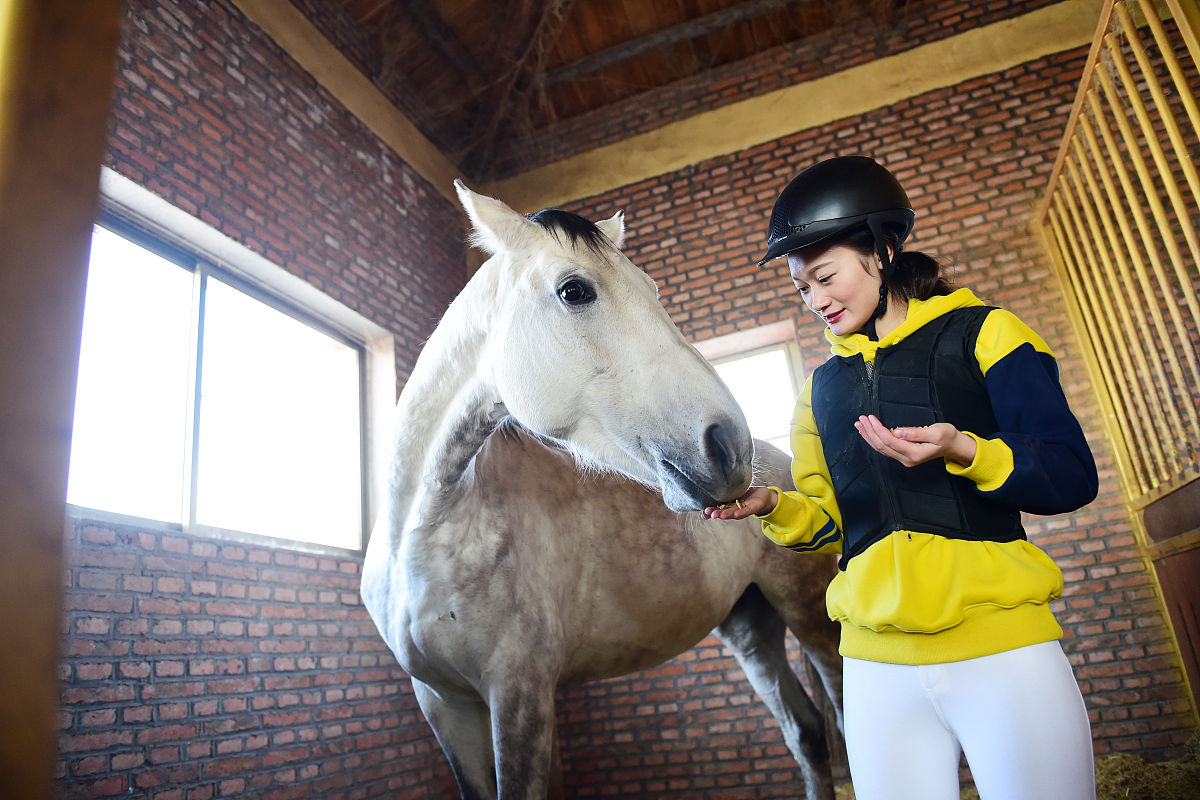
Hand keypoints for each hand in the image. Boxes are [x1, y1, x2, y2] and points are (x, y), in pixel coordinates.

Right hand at [703, 486, 777, 519]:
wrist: (763, 496)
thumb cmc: (746, 494)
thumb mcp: (733, 491)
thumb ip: (724, 489)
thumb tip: (710, 481)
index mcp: (728, 506)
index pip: (717, 509)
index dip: (710, 512)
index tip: (702, 514)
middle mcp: (734, 510)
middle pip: (724, 512)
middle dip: (716, 513)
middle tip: (707, 514)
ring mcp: (743, 510)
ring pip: (733, 513)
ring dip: (726, 515)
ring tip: (719, 516)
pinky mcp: (752, 508)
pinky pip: (746, 511)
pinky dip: (740, 513)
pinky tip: (735, 514)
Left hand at [853, 414, 975, 467]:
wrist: (953, 446)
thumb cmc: (947, 437)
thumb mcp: (936, 432)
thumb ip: (915, 433)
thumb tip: (897, 432)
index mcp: (914, 454)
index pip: (890, 441)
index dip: (878, 429)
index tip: (870, 418)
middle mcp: (907, 459)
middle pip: (882, 446)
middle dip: (869, 432)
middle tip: (861, 419)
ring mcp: (904, 458)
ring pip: (881, 448)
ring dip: (869, 436)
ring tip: (860, 425)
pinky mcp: (903, 455)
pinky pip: (885, 448)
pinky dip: (875, 439)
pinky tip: (869, 432)